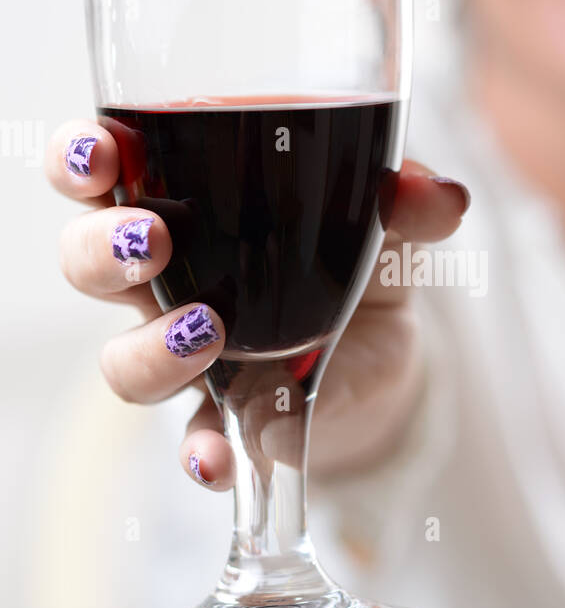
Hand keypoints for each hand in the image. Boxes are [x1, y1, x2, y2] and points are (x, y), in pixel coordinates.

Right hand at [47, 119, 469, 489]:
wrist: (383, 348)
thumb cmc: (357, 255)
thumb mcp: (385, 216)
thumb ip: (408, 198)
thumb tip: (439, 196)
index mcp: (187, 202)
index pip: (103, 167)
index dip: (83, 157)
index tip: (103, 150)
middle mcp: (168, 279)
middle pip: (87, 262)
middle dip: (102, 250)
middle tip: (152, 240)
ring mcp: (188, 354)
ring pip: (122, 359)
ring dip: (150, 349)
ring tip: (206, 332)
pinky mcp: (227, 418)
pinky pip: (195, 441)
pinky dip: (204, 453)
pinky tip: (218, 457)